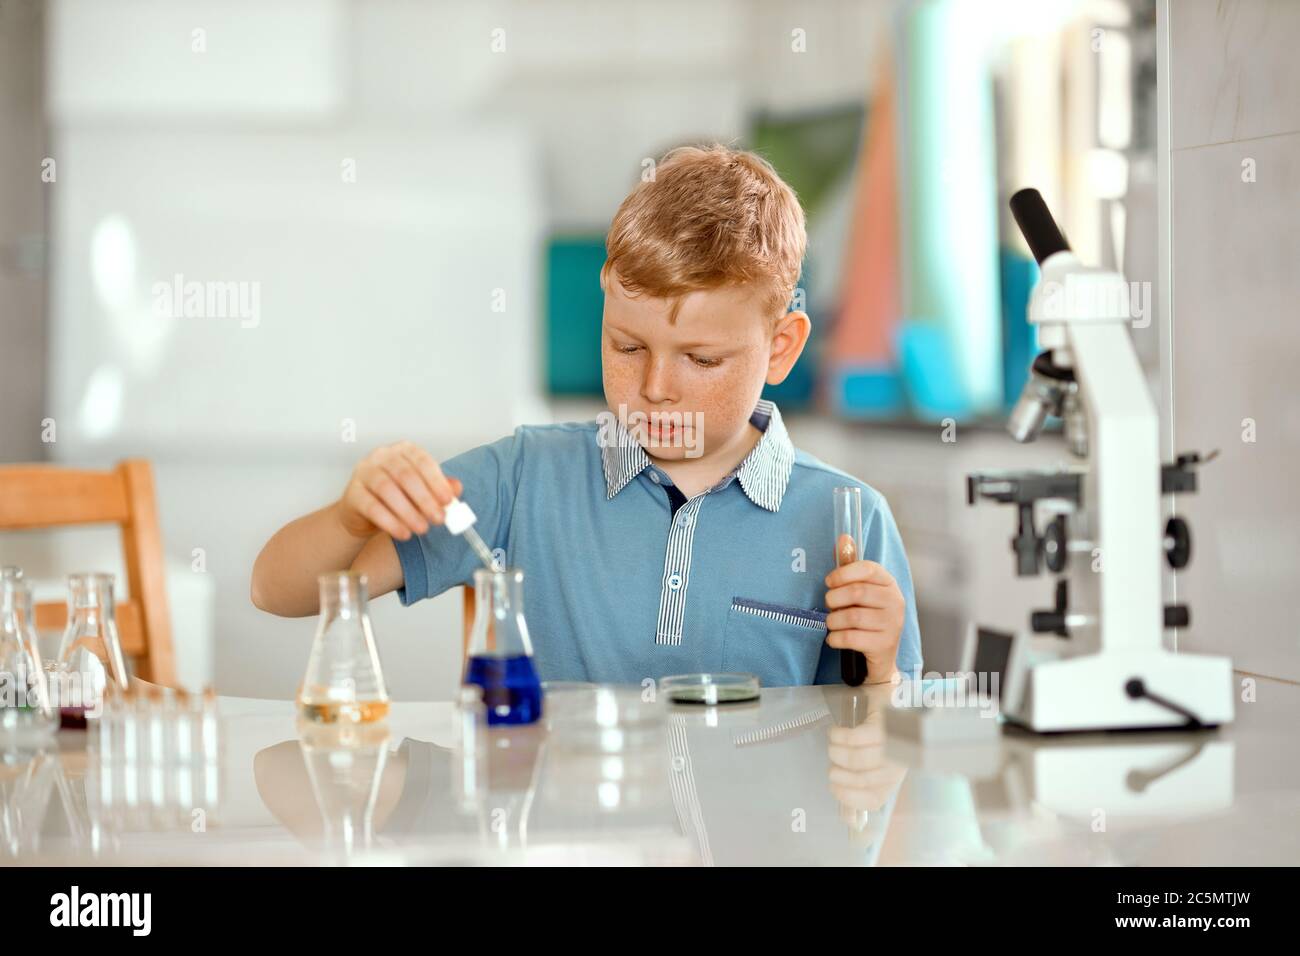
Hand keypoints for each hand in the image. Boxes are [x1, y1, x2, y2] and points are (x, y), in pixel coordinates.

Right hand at [336, 441, 462, 540]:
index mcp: (403, 450)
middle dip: (425, 499)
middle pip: (405, 475)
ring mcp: (364, 472)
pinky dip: (390, 522)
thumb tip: (456, 489)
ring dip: (408, 512)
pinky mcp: (352, 493)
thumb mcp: (421, 491)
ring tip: (422, 529)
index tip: (448, 501)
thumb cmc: (396, 497)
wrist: (363, 513)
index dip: (436, 481)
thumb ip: (439, 488)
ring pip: (387, 489)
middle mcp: (382, 456)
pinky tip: (403, 534)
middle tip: (438, 519)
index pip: (422, 461)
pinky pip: (372, 507)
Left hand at [824, 546, 904, 684]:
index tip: (829, 581)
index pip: (868, 568)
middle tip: (829, 605)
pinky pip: (851, 638)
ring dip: (833, 620)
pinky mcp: (884, 645)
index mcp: (889, 583)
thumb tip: (843, 538)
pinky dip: (835, 638)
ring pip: (852, 617)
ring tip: (832, 622)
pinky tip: (834, 638)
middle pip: (857, 592)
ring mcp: (893, 624)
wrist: (881, 654)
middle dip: (834, 599)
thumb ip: (850, 565)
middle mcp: (895, 602)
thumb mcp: (861, 589)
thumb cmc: (867, 616)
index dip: (843, 573)